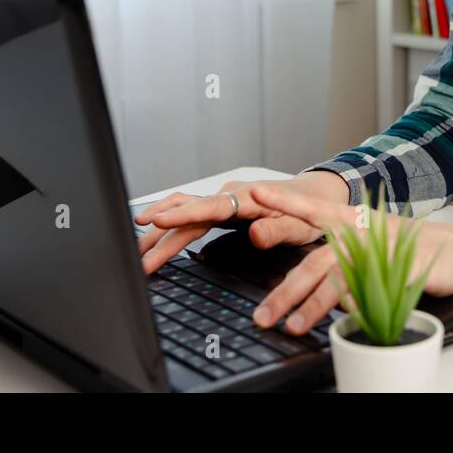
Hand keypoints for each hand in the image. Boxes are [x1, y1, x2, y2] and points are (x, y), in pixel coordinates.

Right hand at [134, 172, 348, 274]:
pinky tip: (155, 233)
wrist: (315, 195)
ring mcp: (224, 200)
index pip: (208, 207)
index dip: (181, 215)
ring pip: (185, 211)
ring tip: (137, 248)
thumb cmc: (310, 210)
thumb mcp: (300, 226)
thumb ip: (277, 231)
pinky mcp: (222, 208)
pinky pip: (191, 213)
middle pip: (188, 214)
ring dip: (160, 228)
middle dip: (161, 235)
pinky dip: (171, 222)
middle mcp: (230, 196)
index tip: (156, 221)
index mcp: (247, 198)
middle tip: (139, 258)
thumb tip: (256, 234)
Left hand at [243, 182, 452, 335]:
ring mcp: (384, 252)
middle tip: (264, 314)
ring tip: (295, 326)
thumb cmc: (407, 247)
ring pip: (340, 279)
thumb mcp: (368, 241)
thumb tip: (297, 278)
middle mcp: (363, 233)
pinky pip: (375, 291)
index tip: (253, 194)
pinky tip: (342, 321)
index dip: (283, 202)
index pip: (312, 209)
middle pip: (316, 261)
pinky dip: (356, 306)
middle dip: (286, 290)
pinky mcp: (404, 270)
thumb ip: (337, 255)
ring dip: (315, 305)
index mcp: (352, 222)